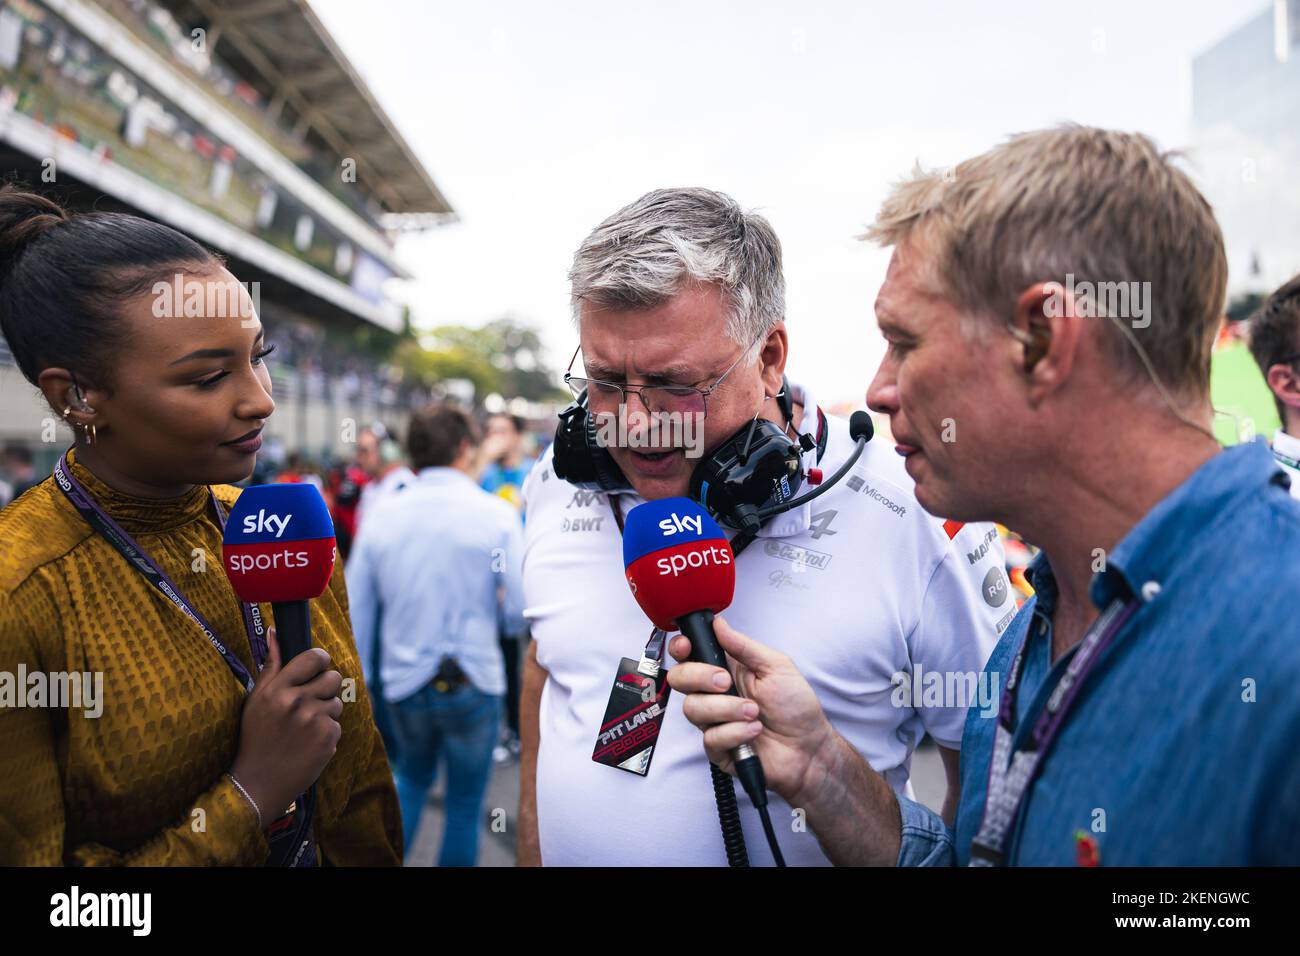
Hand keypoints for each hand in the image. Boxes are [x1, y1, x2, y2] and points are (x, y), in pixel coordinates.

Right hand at [230, 627, 343, 822]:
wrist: (258, 783)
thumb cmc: (255, 737)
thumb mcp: (255, 700)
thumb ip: (271, 666)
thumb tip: (275, 632)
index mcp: (278, 690)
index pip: (314, 657)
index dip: (320, 661)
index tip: (316, 668)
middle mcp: (297, 702)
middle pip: (333, 677)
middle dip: (325, 687)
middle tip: (309, 701)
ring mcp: (314, 721)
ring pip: (336, 703)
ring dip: (325, 712)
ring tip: (303, 727)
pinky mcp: (328, 739)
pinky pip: (337, 724)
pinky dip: (326, 733)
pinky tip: (307, 744)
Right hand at [666, 616, 836, 804]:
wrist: (809, 746)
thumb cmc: (795, 706)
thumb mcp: (776, 666)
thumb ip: (744, 646)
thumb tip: (719, 624)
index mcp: (725, 669)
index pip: (688, 655)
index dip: (680, 648)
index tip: (687, 646)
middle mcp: (714, 694)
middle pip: (679, 679)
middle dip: (700, 677)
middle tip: (727, 682)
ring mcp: (714, 721)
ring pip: (693, 709)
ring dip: (726, 709)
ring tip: (754, 712)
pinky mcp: (718, 748)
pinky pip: (710, 738)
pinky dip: (735, 732)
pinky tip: (754, 731)